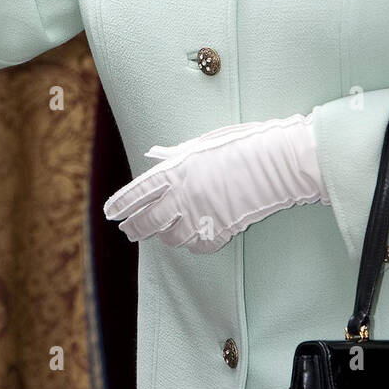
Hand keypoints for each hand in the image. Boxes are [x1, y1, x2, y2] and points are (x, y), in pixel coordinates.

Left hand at [103, 112, 329, 253]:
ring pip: (172, 238)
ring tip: (164, 234)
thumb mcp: (204, 143)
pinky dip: (194, 244)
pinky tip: (193, 239)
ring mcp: (201, 216)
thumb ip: (176, 154)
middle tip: (129, 231)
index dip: (120, 204)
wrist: (279, 163)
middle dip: (135, 228)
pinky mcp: (221, 231)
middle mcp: (183, 196)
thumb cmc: (244, 144)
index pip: (137, 192)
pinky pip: (199, 246)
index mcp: (177, 170)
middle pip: (148, 221)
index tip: (110, 213)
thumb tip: (154, 155)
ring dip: (166, 236)